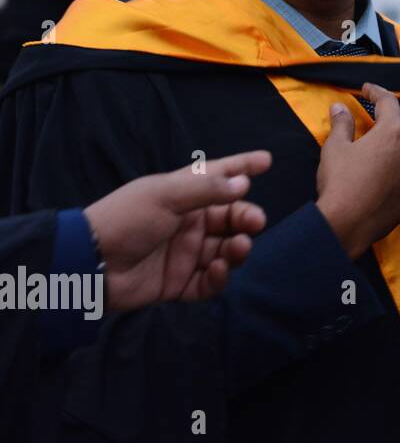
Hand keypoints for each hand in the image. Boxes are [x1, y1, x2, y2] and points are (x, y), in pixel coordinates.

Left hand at [83, 150, 271, 309]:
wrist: (90, 264)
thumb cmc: (126, 218)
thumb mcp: (165, 195)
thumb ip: (208, 189)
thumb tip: (245, 182)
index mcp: (183, 196)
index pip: (218, 177)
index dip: (242, 167)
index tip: (267, 161)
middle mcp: (189, 223)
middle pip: (230, 218)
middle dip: (247, 217)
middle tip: (256, 221)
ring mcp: (186, 253)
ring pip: (226, 250)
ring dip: (238, 247)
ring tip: (238, 246)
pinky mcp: (181, 282)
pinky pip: (210, 281)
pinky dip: (220, 276)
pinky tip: (219, 268)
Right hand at [316, 83, 399, 258]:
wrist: (347, 224)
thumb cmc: (339, 182)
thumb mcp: (335, 148)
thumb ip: (341, 124)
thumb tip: (339, 107)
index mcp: (392, 134)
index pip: (389, 102)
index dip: (377, 92)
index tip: (366, 90)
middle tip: (386, 111)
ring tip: (388, 143)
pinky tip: (390, 174)